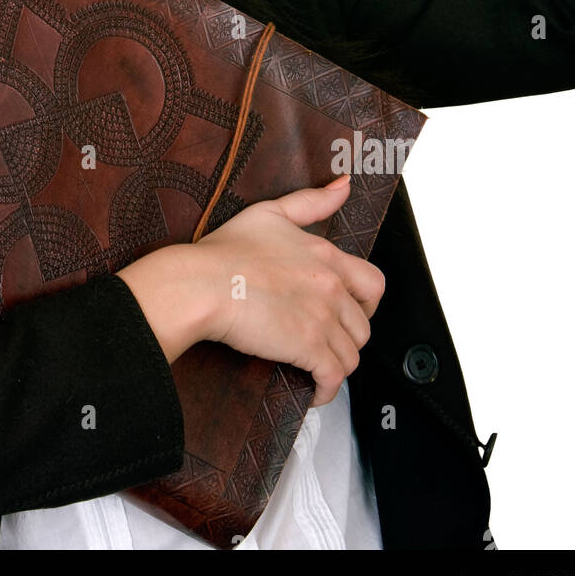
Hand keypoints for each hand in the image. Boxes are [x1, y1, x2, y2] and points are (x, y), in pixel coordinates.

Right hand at [193, 177, 385, 406]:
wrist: (202, 283)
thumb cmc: (225, 251)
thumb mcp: (270, 213)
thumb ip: (311, 201)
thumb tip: (344, 185)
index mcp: (325, 255)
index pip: (372, 284)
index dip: (365, 303)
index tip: (349, 311)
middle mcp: (331, 286)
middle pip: (364, 324)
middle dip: (350, 336)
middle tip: (329, 340)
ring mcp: (322, 317)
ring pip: (352, 353)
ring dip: (337, 364)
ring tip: (317, 367)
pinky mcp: (308, 347)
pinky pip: (335, 377)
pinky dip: (328, 389)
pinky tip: (315, 390)